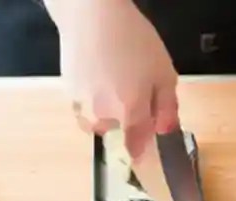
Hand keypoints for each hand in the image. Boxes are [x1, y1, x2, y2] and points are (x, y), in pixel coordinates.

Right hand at [53, 0, 178, 158]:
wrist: (91, 16)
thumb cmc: (132, 39)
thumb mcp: (164, 71)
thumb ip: (167, 107)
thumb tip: (165, 132)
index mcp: (130, 112)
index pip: (135, 147)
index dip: (141, 150)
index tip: (145, 146)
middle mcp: (103, 116)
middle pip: (116, 132)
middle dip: (125, 121)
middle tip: (133, 92)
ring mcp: (82, 107)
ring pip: (97, 122)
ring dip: (106, 112)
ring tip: (113, 82)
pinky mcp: (68, 94)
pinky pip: (83, 107)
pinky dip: (92, 98)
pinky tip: (97, 75)